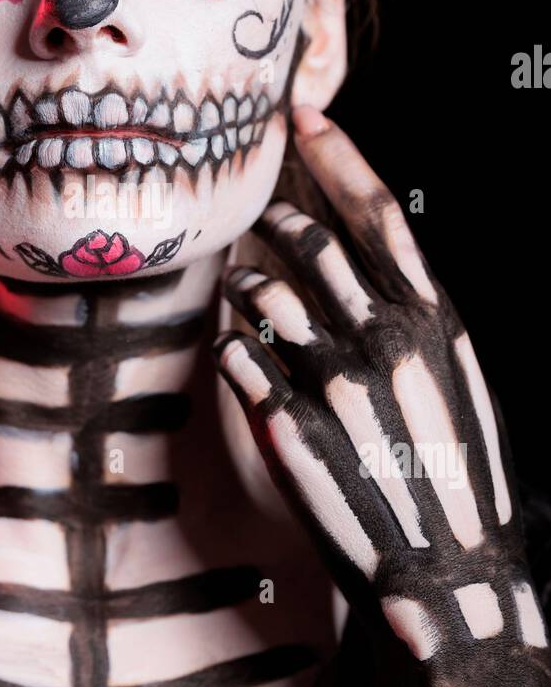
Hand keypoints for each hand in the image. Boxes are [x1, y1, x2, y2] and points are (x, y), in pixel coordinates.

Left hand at [214, 108, 548, 686]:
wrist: (446, 571)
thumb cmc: (454, 472)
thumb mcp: (455, 380)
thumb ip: (414, 318)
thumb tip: (372, 269)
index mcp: (433, 319)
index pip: (380, 212)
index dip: (339, 155)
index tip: (304, 116)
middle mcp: (383, 338)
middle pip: (313, 242)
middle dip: (277, 214)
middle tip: (258, 207)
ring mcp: (333, 381)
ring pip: (263, 294)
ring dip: (244, 279)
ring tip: (241, 282)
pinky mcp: (288, 425)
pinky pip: (238, 357)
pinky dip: (230, 340)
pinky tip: (233, 344)